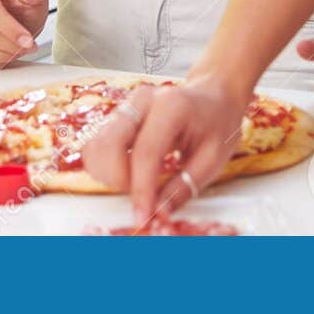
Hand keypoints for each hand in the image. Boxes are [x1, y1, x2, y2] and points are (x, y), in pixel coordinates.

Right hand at [81, 76, 251, 222]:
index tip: (143, 218)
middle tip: (144, 194)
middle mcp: (142, 100)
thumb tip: (158, 214)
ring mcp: (125, 105)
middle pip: (108, 145)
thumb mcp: (213, 158)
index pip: (145, 153)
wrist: (213, 95)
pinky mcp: (117, 115)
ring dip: (109, 175)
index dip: (141, 190)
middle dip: (119, 181)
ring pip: (96, 146)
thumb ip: (184, 187)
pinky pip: (97, 145)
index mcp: (171, 106)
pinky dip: (106, 167)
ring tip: (138, 181)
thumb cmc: (218, 124)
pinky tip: (130, 172)